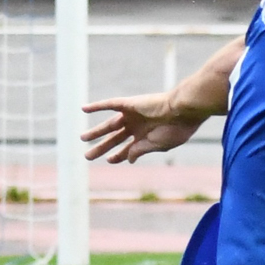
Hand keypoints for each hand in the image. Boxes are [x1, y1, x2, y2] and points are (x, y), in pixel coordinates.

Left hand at [80, 93, 203, 163]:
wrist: (181, 111)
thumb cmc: (174, 130)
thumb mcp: (157, 145)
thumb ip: (140, 150)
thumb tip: (127, 159)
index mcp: (147, 137)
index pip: (128, 148)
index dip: (118, 156)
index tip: (108, 161)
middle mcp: (138, 126)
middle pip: (115, 139)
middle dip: (102, 147)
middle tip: (87, 156)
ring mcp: (133, 115)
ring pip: (109, 125)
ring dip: (96, 131)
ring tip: (82, 138)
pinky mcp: (129, 104)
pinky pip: (109, 104)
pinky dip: (97, 106)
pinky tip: (83, 109)